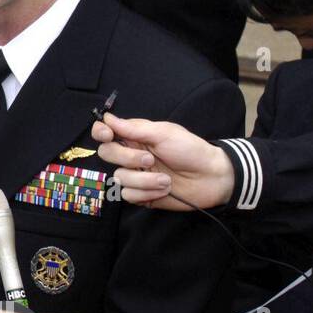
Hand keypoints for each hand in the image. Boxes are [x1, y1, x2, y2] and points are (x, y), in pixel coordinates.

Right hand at [92, 112, 233, 209]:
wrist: (211, 178)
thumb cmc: (191, 151)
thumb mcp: (164, 133)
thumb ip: (134, 128)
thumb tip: (107, 117)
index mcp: (135, 137)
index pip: (105, 132)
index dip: (100, 132)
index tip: (108, 135)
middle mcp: (131, 155)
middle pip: (107, 154)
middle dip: (127, 158)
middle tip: (150, 160)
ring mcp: (135, 175)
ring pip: (119, 178)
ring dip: (144, 180)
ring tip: (166, 180)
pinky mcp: (140, 194)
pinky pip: (128, 195)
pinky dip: (147, 193)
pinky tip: (163, 190)